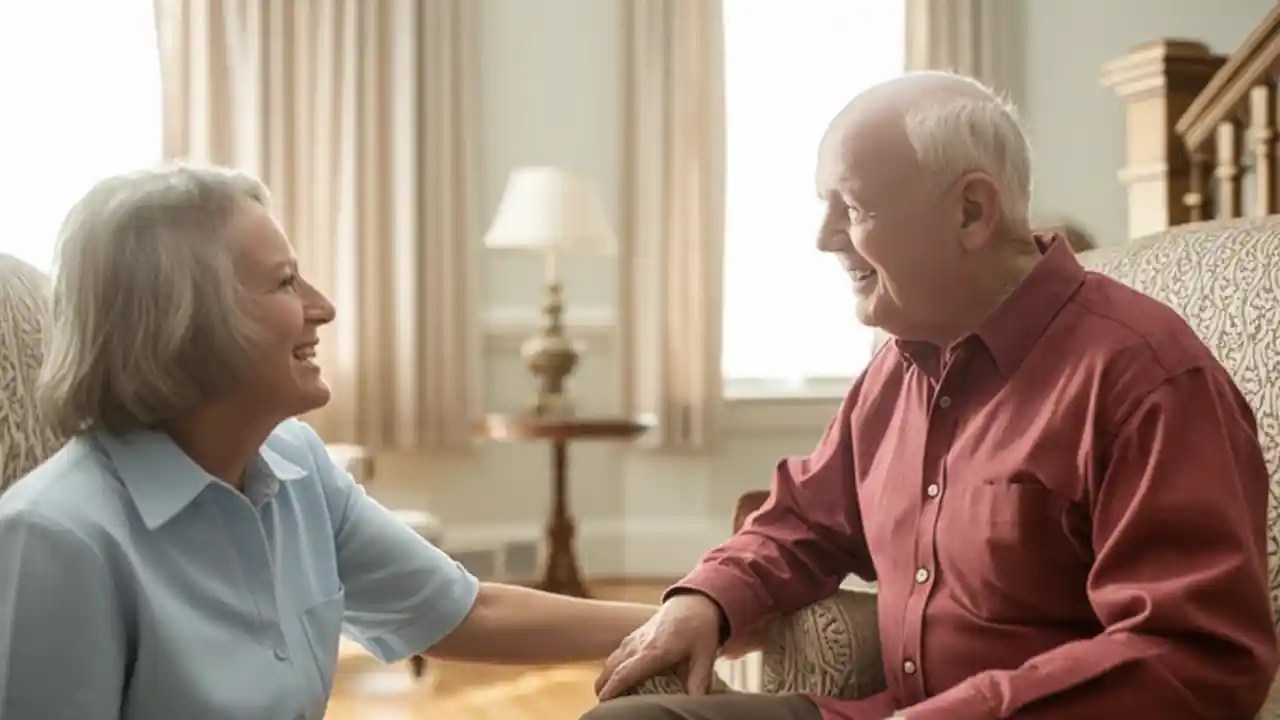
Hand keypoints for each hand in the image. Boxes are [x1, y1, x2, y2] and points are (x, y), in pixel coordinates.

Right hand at [594, 591, 723, 700]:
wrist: (692, 602)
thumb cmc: (699, 628)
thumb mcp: (704, 655)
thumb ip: (699, 681)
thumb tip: (696, 703)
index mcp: (653, 651)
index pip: (625, 673)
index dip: (612, 689)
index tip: (603, 703)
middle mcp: (637, 645)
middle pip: (610, 670)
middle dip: (604, 689)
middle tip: (608, 708)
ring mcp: (632, 640)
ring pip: (609, 663)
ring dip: (606, 680)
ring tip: (612, 699)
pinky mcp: (632, 638)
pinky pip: (615, 656)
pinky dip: (612, 671)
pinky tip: (620, 683)